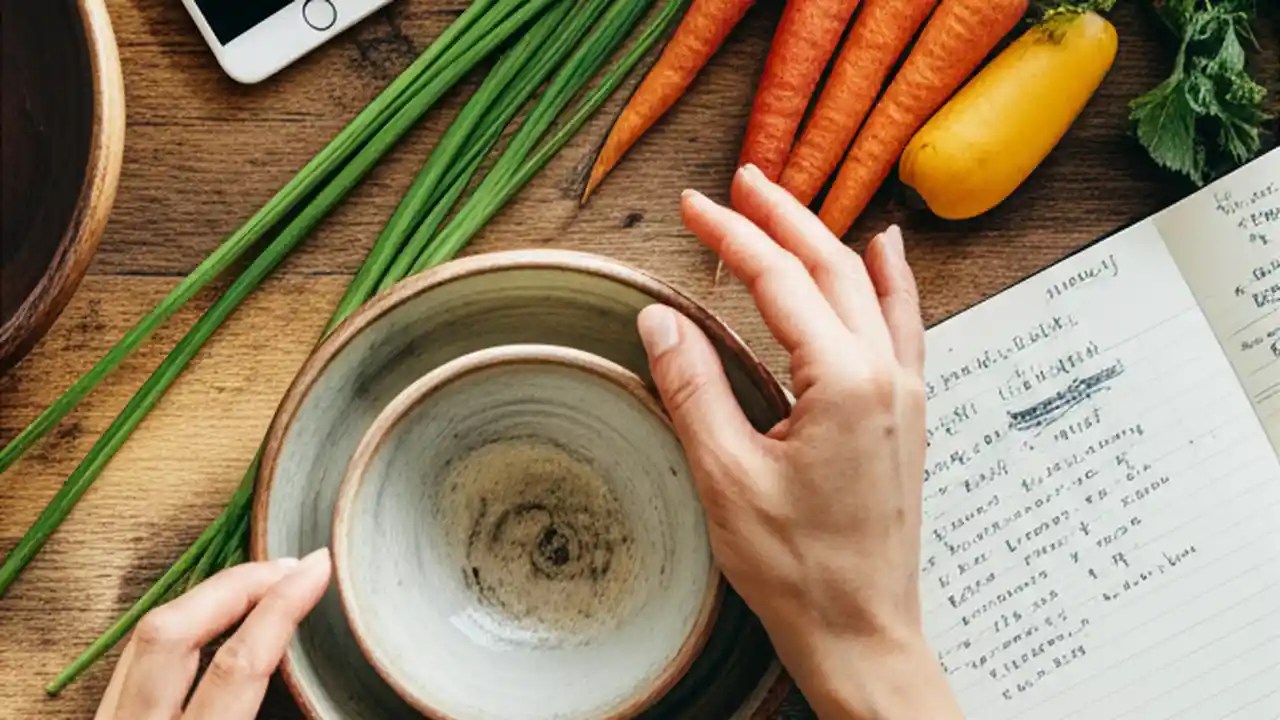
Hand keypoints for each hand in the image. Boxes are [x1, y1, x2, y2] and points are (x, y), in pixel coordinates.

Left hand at [94, 548, 330, 719]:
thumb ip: (278, 715)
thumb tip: (325, 692)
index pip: (236, 664)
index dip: (281, 607)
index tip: (317, 568)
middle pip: (172, 630)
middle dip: (237, 583)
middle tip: (289, 567)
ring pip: (145, 636)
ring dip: (207, 597)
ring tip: (259, 582)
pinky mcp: (102, 717)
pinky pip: (135, 658)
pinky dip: (181, 626)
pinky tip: (214, 622)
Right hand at [637, 165, 961, 718]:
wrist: (861, 632)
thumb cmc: (798, 568)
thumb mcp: (726, 478)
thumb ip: (693, 388)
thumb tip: (661, 319)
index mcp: (842, 382)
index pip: (778, 281)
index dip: (732, 236)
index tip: (693, 206)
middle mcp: (885, 375)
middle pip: (831, 267)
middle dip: (781, 217)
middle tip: (739, 181)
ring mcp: (905, 394)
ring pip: (868, 288)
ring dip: (826, 239)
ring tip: (790, 203)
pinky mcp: (907, 415)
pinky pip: (903, 325)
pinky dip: (890, 281)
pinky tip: (886, 254)